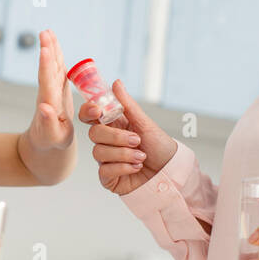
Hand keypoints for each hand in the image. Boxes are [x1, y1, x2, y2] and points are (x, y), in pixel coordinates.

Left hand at [27, 29, 75, 150]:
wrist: (45, 143)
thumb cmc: (51, 142)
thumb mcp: (52, 137)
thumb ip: (48, 123)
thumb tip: (44, 108)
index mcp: (49, 103)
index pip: (47, 81)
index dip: (46, 65)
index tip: (45, 50)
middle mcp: (48, 93)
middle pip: (47, 68)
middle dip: (47, 50)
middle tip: (45, 33)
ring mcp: (52, 90)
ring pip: (52, 66)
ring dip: (51, 49)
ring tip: (47, 32)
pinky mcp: (57, 89)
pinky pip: (57, 69)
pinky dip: (56, 56)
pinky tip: (54, 45)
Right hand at [80, 80, 176, 194]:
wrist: (170, 171)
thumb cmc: (159, 147)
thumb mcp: (145, 123)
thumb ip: (127, 105)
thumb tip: (116, 83)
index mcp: (113, 125)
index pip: (90, 116)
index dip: (88, 111)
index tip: (97, 111)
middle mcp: (107, 142)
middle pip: (93, 134)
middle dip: (116, 137)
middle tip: (136, 140)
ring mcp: (106, 160)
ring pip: (99, 152)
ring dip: (124, 154)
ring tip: (141, 156)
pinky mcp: (108, 177)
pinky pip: (105, 171)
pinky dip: (123, 168)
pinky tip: (136, 167)